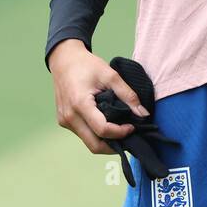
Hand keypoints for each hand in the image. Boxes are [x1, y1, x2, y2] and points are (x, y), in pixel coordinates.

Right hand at [49, 39, 149, 153]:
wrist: (64, 59)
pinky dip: (95, 134)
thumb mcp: (110, 75)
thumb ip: (128, 95)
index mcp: (80, 103)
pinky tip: (106, 125)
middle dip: (113, 146)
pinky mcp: (63, 121)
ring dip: (105, 141)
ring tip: (119, 131)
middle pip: (94, 145)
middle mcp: (69, 116)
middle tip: (128, 136)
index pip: (102, 130)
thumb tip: (142, 114)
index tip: (132, 126)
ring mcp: (64, 120)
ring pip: (88, 141)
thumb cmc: (86, 65)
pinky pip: (82, 134)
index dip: (120, 133)